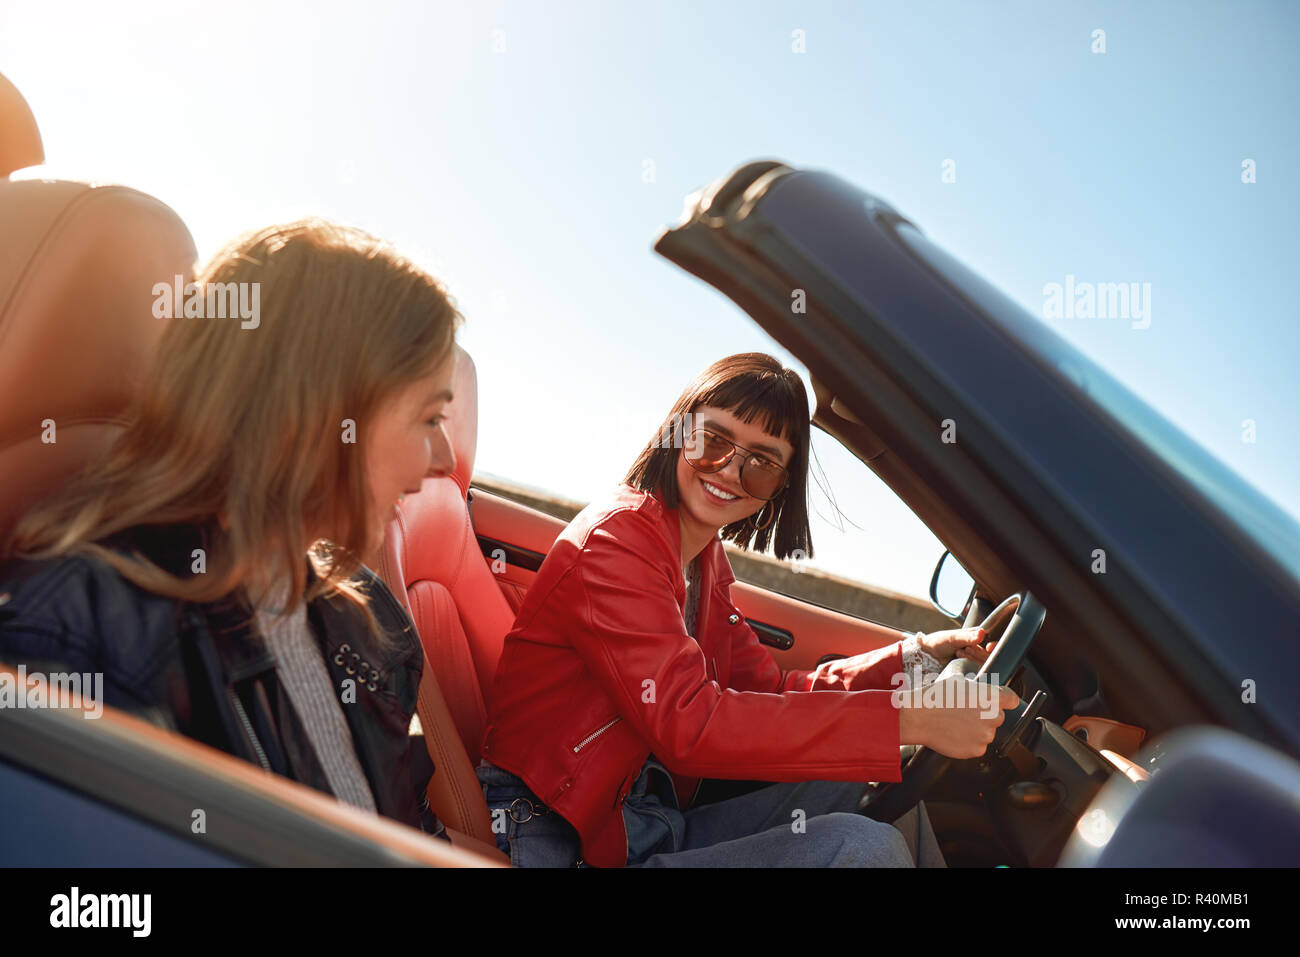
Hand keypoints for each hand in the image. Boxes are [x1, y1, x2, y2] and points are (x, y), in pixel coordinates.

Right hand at [897, 678, 1020, 758]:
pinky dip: (969, 742)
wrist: (919, 717)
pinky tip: (954, 733)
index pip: (1012, 699)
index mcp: (992, 696)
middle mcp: (994, 717)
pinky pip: (978, 746)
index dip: (1005, 699)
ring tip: (957, 723)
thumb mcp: (958, 679)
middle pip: (998, 716)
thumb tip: (982, 685)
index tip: (1000, 701)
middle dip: (986, 715)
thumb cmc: (936, 697)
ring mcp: (986, 735)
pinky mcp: (977, 750)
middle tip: (966, 711)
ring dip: (977, 729)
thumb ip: (977, 685)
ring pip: (987, 732)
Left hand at [917, 627, 994, 665]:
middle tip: (965, 649)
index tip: (988, 648)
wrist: (929, 656)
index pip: (994, 642)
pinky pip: (977, 670)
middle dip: (978, 652)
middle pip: (989, 654)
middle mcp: (979, 647)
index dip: (995, 646)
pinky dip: (970, 665)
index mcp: (977, 636)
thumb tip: (981, 633)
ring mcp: (975, 658)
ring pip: (983, 662)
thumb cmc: (940, 642)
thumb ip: (968, 637)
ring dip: (973, 658)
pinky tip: (959, 659)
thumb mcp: (954, 638)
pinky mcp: (971, 668)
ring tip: (959, 652)